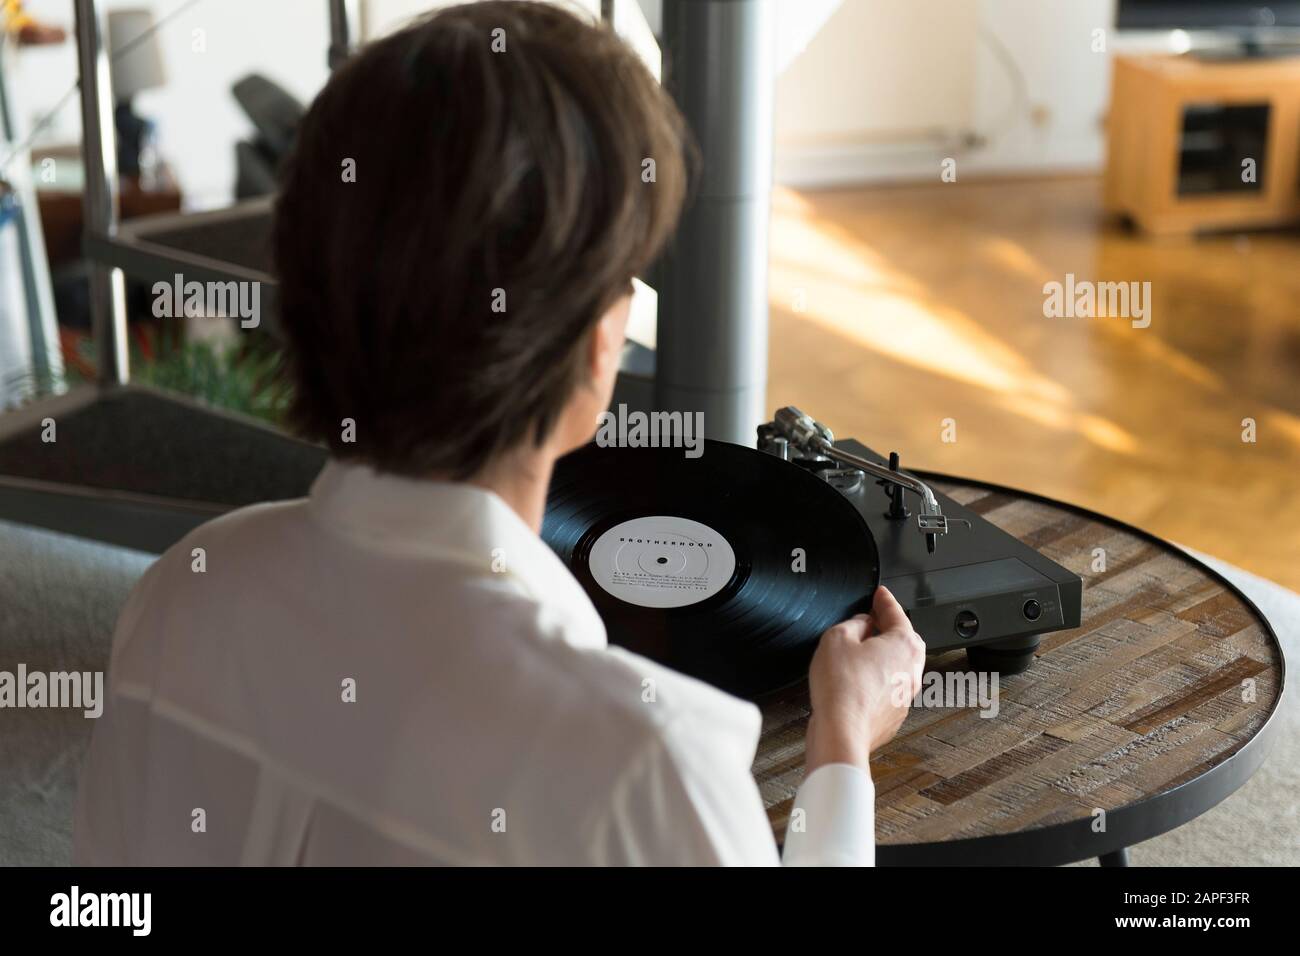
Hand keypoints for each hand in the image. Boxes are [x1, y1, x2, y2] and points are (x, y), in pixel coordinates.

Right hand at [804, 586, 925, 772]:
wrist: (843, 731)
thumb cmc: (841, 688)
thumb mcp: (837, 638)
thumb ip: (854, 624)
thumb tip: (862, 625)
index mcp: (903, 644)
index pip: (895, 613)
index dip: (884, 600)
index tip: (880, 594)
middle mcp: (912, 668)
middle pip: (905, 639)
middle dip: (890, 628)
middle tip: (872, 620)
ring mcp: (907, 693)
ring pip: (900, 665)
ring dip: (884, 655)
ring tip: (861, 651)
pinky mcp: (896, 713)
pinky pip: (891, 687)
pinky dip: (879, 678)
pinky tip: (859, 679)